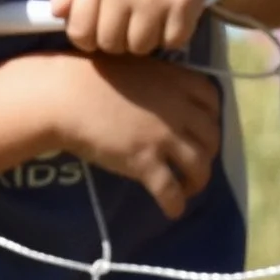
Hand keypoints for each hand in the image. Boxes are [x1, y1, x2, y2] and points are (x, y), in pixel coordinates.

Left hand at [48, 0, 241, 53]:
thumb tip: (56, 11)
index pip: (79, 32)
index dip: (87, 36)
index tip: (98, 26)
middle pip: (110, 44)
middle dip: (117, 38)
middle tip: (128, 19)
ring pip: (140, 48)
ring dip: (144, 39)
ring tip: (149, 17)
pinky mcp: (184, 4)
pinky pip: (171, 43)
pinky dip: (172, 35)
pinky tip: (170, 16)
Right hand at [53, 54, 222, 218]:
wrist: (66, 96)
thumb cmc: (92, 75)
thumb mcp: (137, 68)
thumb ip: (159, 83)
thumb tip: (163, 99)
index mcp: (178, 82)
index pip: (213, 102)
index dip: (211, 118)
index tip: (201, 128)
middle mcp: (179, 110)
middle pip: (211, 136)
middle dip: (208, 152)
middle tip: (195, 162)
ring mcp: (165, 138)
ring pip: (199, 165)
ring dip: (198, 181)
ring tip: (188, 189)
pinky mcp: (145, 163)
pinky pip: (170, 190)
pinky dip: (176, 203)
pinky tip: (173, 211)